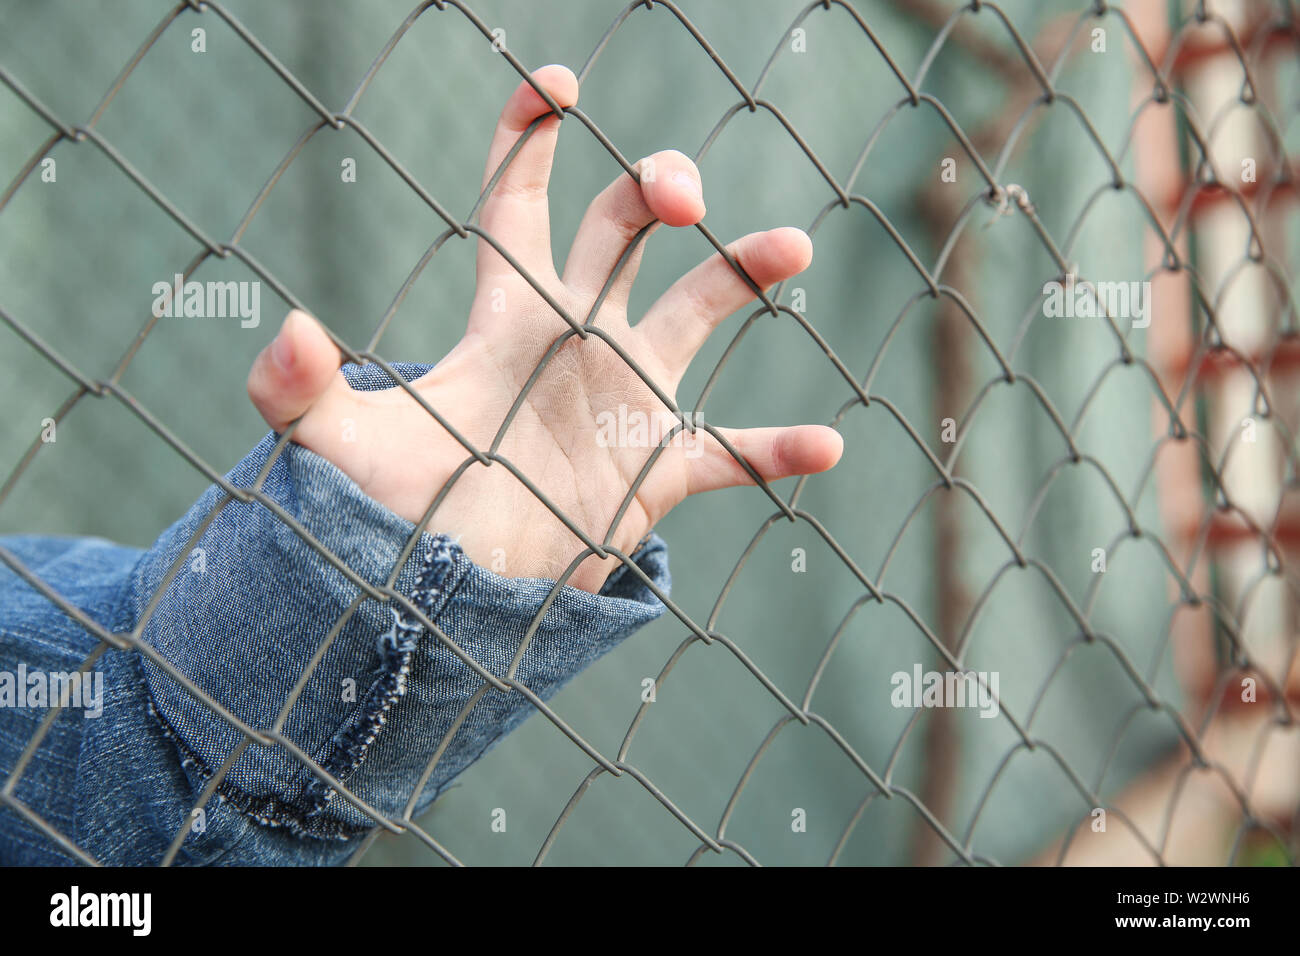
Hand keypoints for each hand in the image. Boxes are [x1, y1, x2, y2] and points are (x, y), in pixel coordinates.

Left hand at [246, 65, 841, 593]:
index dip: (530, 138)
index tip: (554, 84)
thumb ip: (297, 386)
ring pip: (697, 313)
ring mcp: (623, 396)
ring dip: (744, 272)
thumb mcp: (334, 442)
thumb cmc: (384, 506)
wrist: (444, 581)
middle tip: (680, 196)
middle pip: (623, 229)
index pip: (519, 204)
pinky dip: (776, 449)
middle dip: (655, 189)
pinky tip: (827, 445)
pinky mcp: (656, 467)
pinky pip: (731, 451)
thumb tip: (286, 329)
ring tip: (791, 246)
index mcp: (506, 314)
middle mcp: (575, 335)